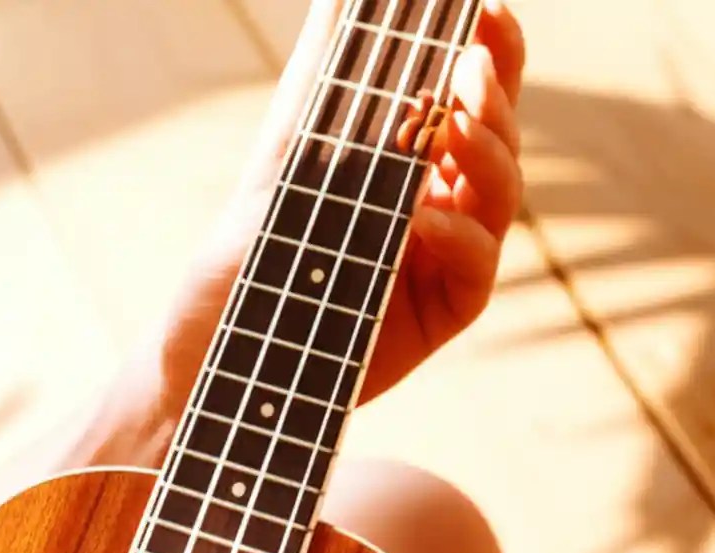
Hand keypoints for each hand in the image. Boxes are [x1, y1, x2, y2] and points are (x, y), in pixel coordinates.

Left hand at [158, 0, 524, 411]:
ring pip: (498, 194)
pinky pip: (476, 267)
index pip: (463, 94)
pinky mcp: (444, 309)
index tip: (485, 9)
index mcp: (404, 158)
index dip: (489, 50)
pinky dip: (461, 240)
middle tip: (471, 66)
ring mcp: (445, 254)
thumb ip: (324, 87)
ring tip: (458, 128)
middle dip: (492, 96)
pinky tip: (426, 223)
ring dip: (487, 155)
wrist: (216, 355)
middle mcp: (435, 198)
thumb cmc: (244, 255)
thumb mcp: (281, 163)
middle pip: (494, 136)